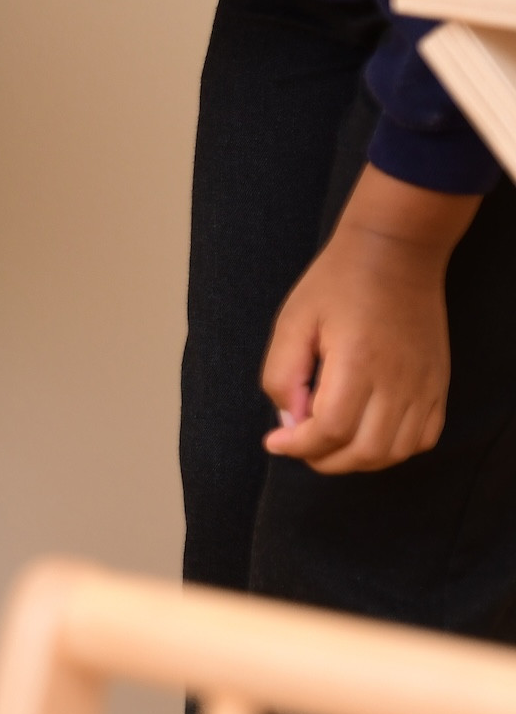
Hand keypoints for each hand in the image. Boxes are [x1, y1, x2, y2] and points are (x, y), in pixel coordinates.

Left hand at [261, 163, 479, 473]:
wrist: (395, 253)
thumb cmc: (336, 283)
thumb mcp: (292, 321)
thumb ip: (283, 375)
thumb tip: (290, 420)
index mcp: (357, 362)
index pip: (331, 430)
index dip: (299, 445)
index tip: (275, 441)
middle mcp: (398, 380)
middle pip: (365, 451)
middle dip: (323, 460)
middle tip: (298, 445)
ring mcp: (424, 384)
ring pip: (396, 452)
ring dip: (357, 460)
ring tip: (329, 442)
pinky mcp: (437, 383)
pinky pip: (424, 437)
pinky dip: (393, 449)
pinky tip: (366, 433)